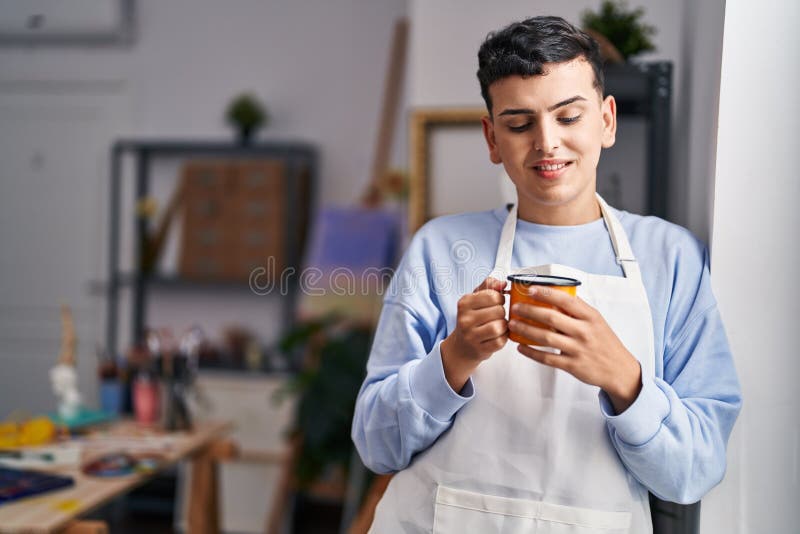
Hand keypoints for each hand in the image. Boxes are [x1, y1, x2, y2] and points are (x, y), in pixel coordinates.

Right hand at [440, 277, 507, 392]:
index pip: (493, 296)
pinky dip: (503, 338)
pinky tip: (498, 336)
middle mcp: (465, 319)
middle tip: (497, 316)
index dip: (500, 298)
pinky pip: (500, 341)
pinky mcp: (479, 349)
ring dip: (504, 326)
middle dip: (502, 313)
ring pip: (499, 327)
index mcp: (464, 303)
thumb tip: (503, 283)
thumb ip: (489, 285)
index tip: (497, 303)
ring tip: (500, 325)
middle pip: (499, 311)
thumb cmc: (472, 319)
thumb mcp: (476, 299)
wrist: (462, 346)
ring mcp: (471, 336)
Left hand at [508, 286, 641, 413]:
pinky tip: (521, 347)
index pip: (566, 300)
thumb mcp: (597, 322)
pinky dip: (531, 352)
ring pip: (546, 337)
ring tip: (513, 325)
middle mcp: (584, 332)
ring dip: (525, 330)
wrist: (619, 369)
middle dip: (529, 311)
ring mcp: (578, 349)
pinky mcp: (572, 365)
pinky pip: (547, 358)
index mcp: (590, 317)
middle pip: (551, 317)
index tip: (530, 289)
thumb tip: (556, 295)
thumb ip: (578, 310)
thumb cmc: (605, 342)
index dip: (546, 293)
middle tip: (515, 308)